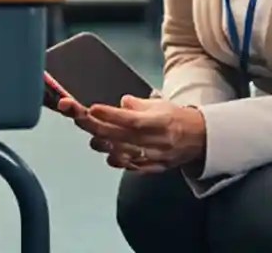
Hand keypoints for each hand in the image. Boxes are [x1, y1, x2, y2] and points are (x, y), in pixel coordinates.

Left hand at [70, 96, 206, 173]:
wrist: (199, 140)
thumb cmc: (176, 118)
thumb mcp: (159, 104)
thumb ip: (138, 105)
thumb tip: (122, 103)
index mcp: (158, 122)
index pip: (131, 120)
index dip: (111, 115)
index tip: (92, 108)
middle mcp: (154, 141)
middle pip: (117, 136)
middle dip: (91, 124)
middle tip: (73, 112)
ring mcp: (151, 157)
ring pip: (117, 152)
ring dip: (100, 142)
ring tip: (92, 133)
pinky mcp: (150, 168)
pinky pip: (126, 166)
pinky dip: (114, 158)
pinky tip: (107, 150)